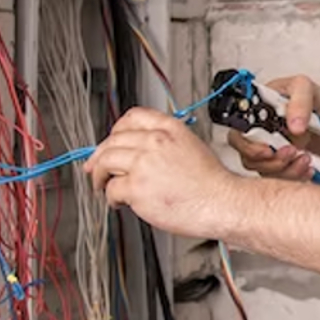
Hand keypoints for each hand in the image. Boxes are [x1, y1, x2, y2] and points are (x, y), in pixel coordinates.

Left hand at [84, 106, 230, 237]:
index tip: (111, 141)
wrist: (222, 202)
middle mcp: (154, 141)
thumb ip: (165, 144)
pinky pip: (112, 189)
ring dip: (100, 175)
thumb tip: (139, 153)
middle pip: (112, 140)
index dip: (116, 130)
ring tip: (103, 185)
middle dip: (100, 155)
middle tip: (97, 167)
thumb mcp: (191, 146)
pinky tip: (120, 202)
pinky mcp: (137, 187)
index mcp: (169, 128)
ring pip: (105, 161)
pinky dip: (111, 197)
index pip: (131, 117)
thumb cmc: (211, 183)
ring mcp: (144, 163)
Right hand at [227, 74, 319, 181]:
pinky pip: (280, 177)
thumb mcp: (304, 87)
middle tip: (292, 152)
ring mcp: (268, 149)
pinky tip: (307, 167)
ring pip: (264, 171)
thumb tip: (294, 125)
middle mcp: (257, 132)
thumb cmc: (309, 97)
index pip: (238, 134)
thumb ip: (299, 102)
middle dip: (270, 161)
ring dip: (285, 169)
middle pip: (248, 157)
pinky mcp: (279, 163)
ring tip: (305, 157)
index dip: (249, 146)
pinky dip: (295, 175)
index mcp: (254, 111)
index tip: (268, 150)